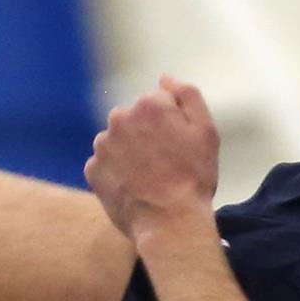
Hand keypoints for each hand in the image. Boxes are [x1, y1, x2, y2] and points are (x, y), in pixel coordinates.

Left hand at [84, 74, 219, 238]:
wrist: (170, 223)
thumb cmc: (193, 178)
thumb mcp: (206, 132)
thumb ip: (188, 96)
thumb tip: (165, 77)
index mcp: (149, 104)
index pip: (159, 103)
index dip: (173, 124)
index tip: (180, 146)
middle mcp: (120, 118)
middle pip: (135, 120)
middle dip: (148, 135)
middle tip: (166, 165)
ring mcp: (103, 145)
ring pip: (118, 142)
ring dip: (131, 154)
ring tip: (150, 179)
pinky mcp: (92, 170)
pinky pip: (106, 165)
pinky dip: (118, 173)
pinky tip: (135, 188)